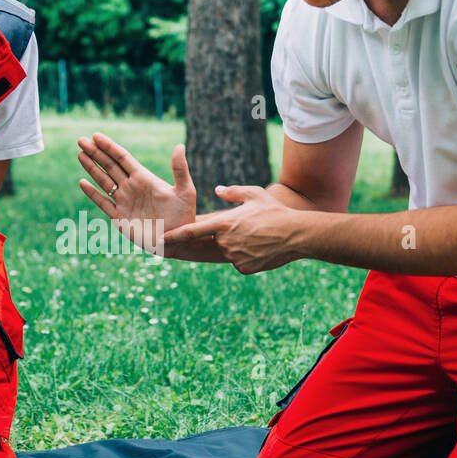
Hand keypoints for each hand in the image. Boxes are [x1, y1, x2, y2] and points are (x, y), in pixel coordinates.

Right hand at [76, 132, 201, 258]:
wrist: (178, 240)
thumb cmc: (184, 216)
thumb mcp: (185, 191)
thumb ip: (180, 169)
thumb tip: (180, 145)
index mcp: (144, 178)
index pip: (123, 158)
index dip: (109, 147)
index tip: (96, 136)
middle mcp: (132, 187)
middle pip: (110, 166)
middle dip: (95, 153)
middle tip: (81, 140)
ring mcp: (124, 202)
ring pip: (104, 181)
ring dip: (92, 168)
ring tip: (80, 154)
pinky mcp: (120, 218)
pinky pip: (103, 203)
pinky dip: (92, 193)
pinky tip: (82, 182)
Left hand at [162, 184, 303, 273]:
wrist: (296, 235)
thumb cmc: (274, 212)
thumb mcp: (254, 195)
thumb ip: (232, 192)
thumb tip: (217, 189)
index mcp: (223, 223)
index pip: (191, 231)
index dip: (173, 235)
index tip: (159, 239)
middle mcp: (224, 242)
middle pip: (215, 241)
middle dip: (225, 236)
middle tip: (245, 230)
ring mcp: (233, 257)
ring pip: (227, 252)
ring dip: (237, 246)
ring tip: (257, 237)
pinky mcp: (243, 268)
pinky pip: (238, 262)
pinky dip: (246, 256)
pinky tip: (261, 248)